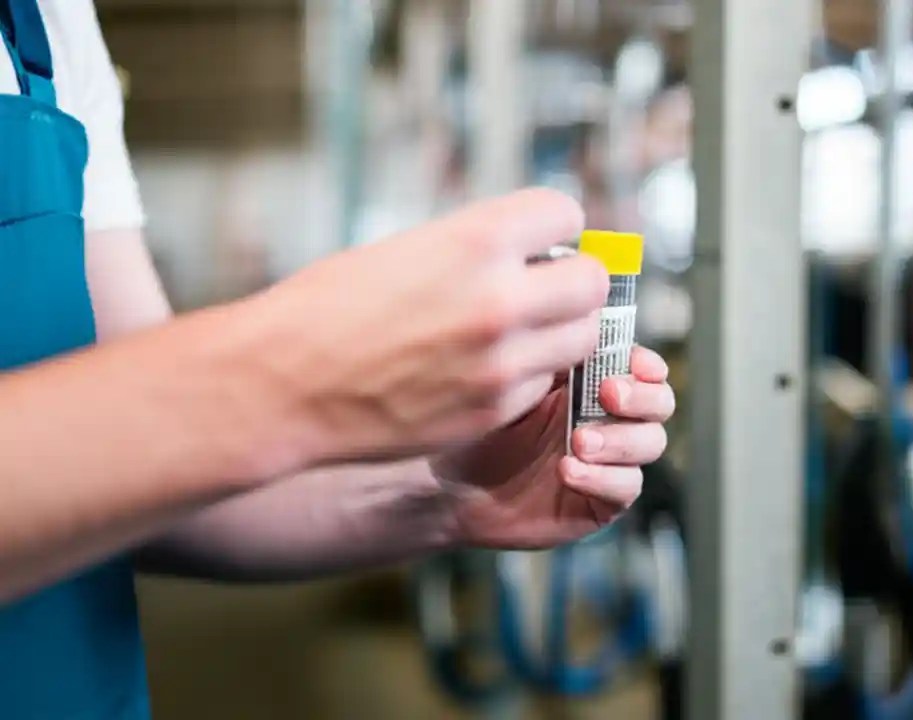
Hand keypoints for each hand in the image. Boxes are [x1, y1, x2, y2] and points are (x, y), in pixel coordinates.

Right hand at [246, 189, 608, 466]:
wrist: (280, 384)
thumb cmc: (326, 309)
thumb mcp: (407, 249)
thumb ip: (477, 248)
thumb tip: (532, 251)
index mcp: (476, 240)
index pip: (566, 213)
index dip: (554, 226)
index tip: (542, 240)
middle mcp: (500, 299)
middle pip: (592, 282)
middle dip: (574, 282)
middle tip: (549, 289)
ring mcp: (502, 362)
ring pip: (581, 339)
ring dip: (560, 332)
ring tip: (519, 331)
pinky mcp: (493, 410)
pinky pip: (542, 384)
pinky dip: (527, 376)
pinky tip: (485, 371)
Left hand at [434, 346, 675, 547]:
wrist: (446, 483)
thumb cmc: (474, 426)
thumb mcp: (515, 378)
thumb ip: (555, 353)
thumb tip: (584, 318)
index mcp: (590, 384)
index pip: (643, 367)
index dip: (647, 365)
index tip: (636, 364)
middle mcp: (605, 420)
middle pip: (660, 402)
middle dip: (642, 397)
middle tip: (608, 395)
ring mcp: (606, 461)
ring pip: (650, 443)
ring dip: (621, 439)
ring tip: (580, 441)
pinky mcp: (598, 500)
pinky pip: (625, 488)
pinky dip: (603, 478)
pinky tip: (568, 471)